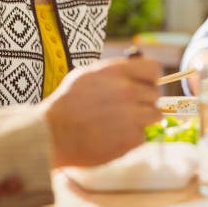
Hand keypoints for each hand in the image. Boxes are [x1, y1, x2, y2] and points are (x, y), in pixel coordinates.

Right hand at [40, 57, 161, 167]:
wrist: (52, 134)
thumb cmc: (66, 103)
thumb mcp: (87, 74)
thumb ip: (114, 71)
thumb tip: (137, 67)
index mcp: (117, 72)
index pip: (154, 69)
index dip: (151, 78)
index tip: (145, 85)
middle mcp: (127, 91)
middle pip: (155, 94)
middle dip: (144, 101)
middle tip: (128, 108)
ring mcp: (131, 116)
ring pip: (155, 115)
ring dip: (143, 119)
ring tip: (122, 122)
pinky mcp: (130, 139)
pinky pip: (143, 135)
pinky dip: (131, 137)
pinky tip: (113, 136)